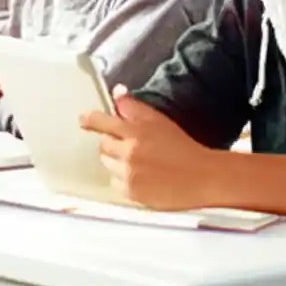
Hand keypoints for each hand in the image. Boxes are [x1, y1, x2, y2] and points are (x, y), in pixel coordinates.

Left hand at [80, 84, 215, 209]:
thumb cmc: (183, 148)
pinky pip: (114, 183)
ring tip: (138, 162)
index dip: (90, 120)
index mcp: (135, 131)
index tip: (83, 119)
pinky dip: (123, 179)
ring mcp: (129, 174)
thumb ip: (134, 107)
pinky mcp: (132, 193)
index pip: (102, 122)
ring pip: (107, 163)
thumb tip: (117, 92)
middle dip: (111, 142)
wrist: (202, 177)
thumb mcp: (159, 121)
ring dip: (116, 161)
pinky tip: (141, 176)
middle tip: (128, 145)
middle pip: (103, 144)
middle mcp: (128, 152)